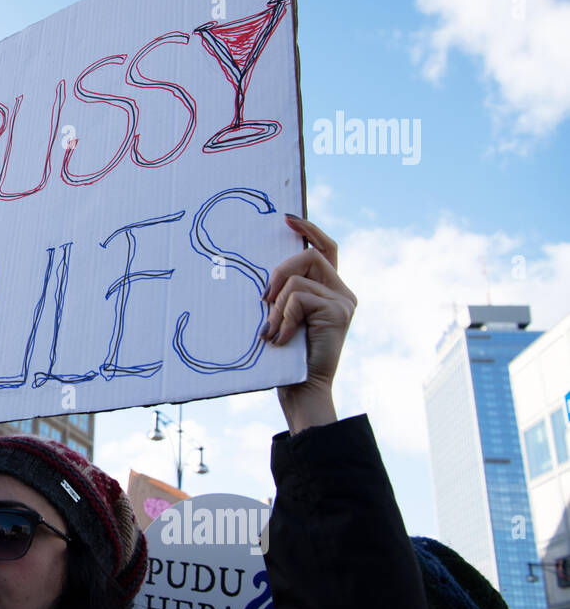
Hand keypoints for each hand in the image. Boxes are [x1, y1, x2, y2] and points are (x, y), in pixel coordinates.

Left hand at [261, 216, 355, 434]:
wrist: (301, 389)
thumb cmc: (285, 355)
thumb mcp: (283, 315)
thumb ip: (285, 293)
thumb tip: (266, 272)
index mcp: (330, 290)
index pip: (325, 248)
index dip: (309, 230)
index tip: (287, 219)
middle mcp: (342, 293)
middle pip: (310, 256)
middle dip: (280, 271)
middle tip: (264, 298)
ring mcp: (343, 302)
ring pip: (298, 278)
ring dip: (276, 305)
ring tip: (272, 331)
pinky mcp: (338, 312)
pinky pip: (298, 297)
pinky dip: (283, 317)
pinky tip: (280, 339)